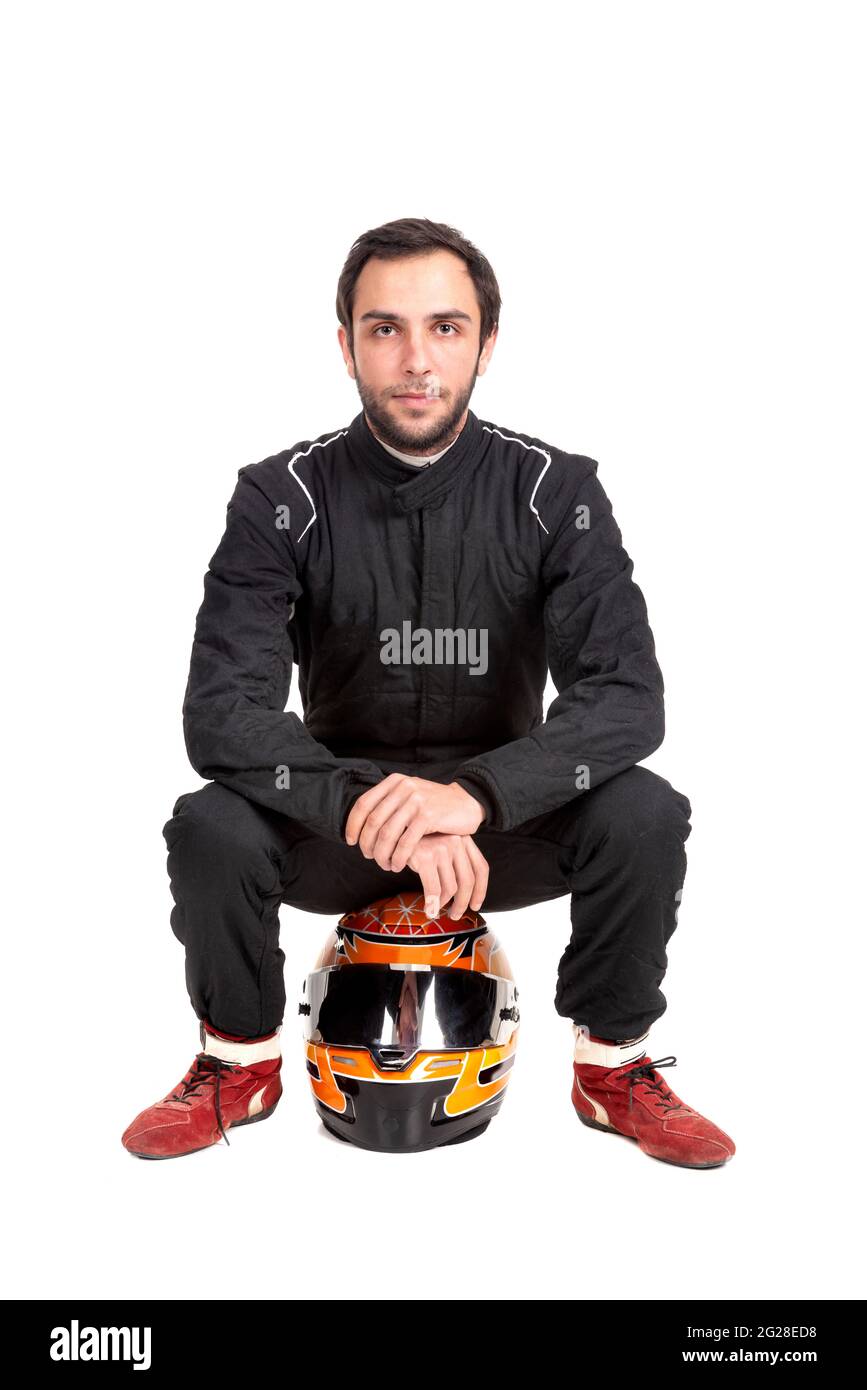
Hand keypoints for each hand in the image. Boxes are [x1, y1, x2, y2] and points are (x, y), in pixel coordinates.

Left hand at [345, 774, 485, 872]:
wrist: (466, 802)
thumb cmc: (434, 805)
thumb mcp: (410, 795)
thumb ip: (389, 804)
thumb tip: (362, 826)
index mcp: (395, 782)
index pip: (364, 804)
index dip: (353, 825)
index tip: (351, 841)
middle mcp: (403, 788)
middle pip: (373, 821)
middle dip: (367, 843)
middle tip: (369, 857)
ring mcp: (416, 801)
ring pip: (387, 834)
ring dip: (382, 854)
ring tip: (384, 864)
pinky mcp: (428, 816)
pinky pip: (406, 842)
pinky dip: (398, 857)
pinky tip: (398, 865)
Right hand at [406, 832, 489, 919]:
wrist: (394, 832)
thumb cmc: (417, 843)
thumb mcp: (441, 847)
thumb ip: (454, 862)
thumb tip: (462, 894)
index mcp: (464, 839)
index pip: (481, 868)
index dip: (481, 890)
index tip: (475, 905)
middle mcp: (456, 841)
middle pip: (468, 881)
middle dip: (462, 903)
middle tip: (455, 915)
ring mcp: (442, 848)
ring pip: (451, 887)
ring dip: (444, 905)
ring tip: (436, 911)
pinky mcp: (426, 856)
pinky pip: (434, 889)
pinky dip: (432, 904)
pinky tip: (428, 910)